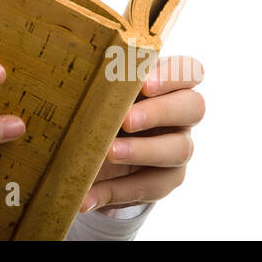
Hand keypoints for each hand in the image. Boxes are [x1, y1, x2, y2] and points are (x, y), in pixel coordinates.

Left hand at [80, 55, 204, 215]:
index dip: (174, 75)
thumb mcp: (96, 90)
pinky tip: (86, 197)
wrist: (94, 149)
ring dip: (142, 151)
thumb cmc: (97, 102)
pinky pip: (152, 185)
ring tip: (109, 153)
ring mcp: (177, 145)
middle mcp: (180, 113)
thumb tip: (68, 65)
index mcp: (167, 81)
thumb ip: (95, 80)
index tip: (144, 84)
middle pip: (193, 107)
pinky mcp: (166, 178)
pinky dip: (116, 191)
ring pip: (179, 149)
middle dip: (159, 112)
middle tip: (126, 120)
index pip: (190, 70)